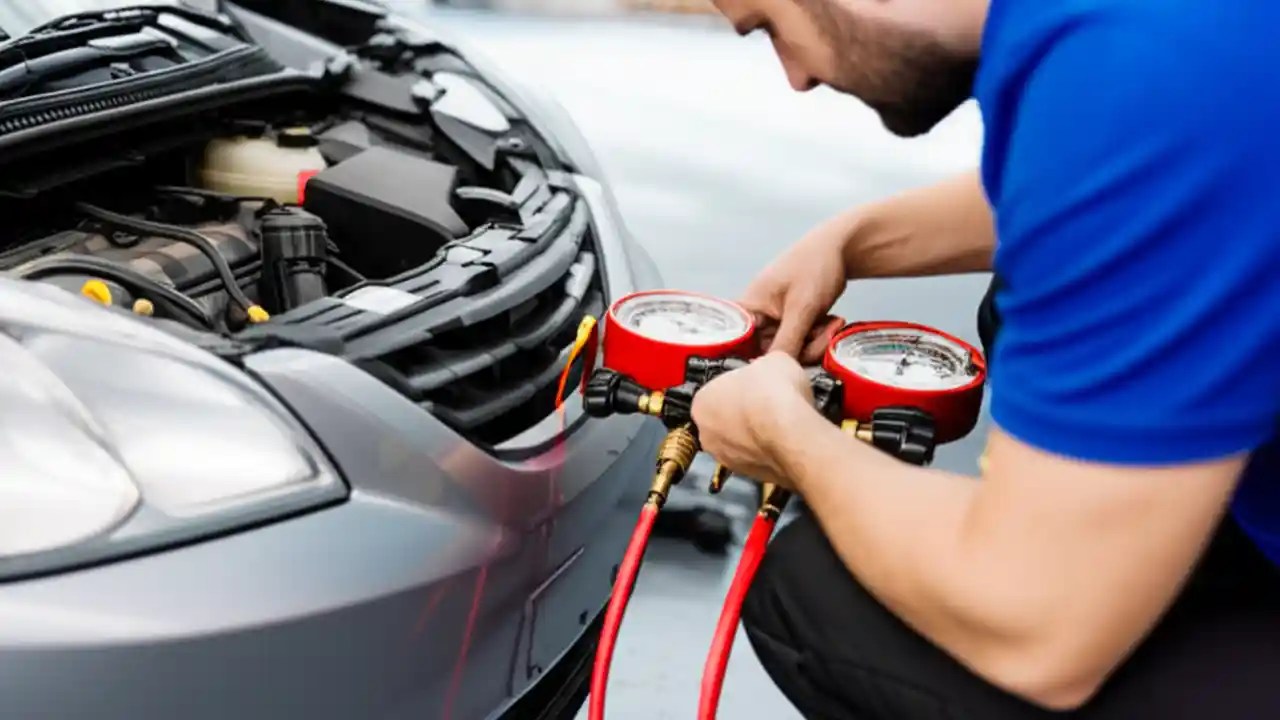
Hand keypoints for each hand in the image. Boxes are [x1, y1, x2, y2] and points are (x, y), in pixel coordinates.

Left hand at [691, 352, 814, 486]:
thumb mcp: (773, 360)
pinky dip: (769, 451)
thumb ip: (763, 366)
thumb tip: (769, 369)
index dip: (738, 385)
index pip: (716, 389)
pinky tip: (786, 440)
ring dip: (756, 433)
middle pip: (724, 418)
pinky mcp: (748, 476)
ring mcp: (725, 458)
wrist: (793, 435)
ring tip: (781, 422)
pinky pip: (757, 459)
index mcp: (701, 401)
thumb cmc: (774, 394)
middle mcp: (706, 434)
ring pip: (739, 441)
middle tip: (768, 401)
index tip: (755, 384)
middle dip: (744, 411)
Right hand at [740, 219, 851, 363]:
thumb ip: (787, 343)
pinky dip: (818, 338)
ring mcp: (773, 323)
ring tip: (832, 323)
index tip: (792, 356)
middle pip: (771, 355)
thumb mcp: (801, 308)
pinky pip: (799, 344)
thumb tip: (773, 372)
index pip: (742, 349)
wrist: (840, 250)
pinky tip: (831, 323)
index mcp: (746, 311)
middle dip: (804, 348)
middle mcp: (755, 320)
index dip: (766, 360)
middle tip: (826, 332)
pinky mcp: (789, 325)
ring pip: (790, 352)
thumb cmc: (813, 267)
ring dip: (816, 343)